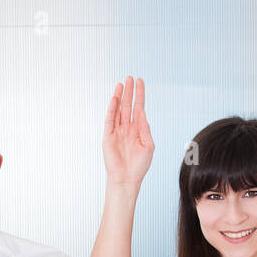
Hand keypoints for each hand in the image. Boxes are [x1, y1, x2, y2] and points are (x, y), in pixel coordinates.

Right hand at [102, 76, 153, 191]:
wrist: (127, 179)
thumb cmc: (139, 166)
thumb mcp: (148, 145)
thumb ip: (145, 128)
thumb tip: (141, 112)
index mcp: (137, 130)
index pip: (138, 108)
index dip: (139, 95)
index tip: (140, 82)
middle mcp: (127, 128)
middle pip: (127, 105)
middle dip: (129, 92)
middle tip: (130, 77)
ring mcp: (116, 131)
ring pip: (118, 109)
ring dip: (120, 96)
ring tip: (122, 83)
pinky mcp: (108, 136)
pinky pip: (109, 119)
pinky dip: (111, 108)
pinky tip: (115, 98)